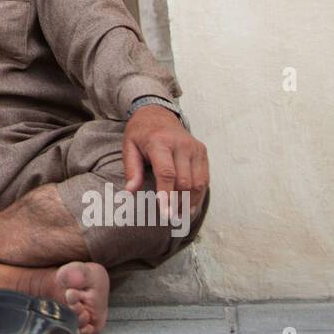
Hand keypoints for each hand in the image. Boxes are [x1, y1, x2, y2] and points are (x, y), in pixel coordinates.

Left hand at [122, 106, 208, 221]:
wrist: (158, 113)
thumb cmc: (141, 133)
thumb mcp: (129, 146)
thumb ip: (132, 169)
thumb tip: (130, 192)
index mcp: (160, 142)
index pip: (167, 173)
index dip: (167, 195)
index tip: (165, 213)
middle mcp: (181, 144)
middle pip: (184, 181)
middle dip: (179, 203)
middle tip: (171, 220)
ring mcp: (194, 148)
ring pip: (198, 182)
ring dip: (191, 202)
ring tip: (182, 218)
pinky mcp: (202, 151)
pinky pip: (204, 178)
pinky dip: (199, 195)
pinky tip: (191, 207)